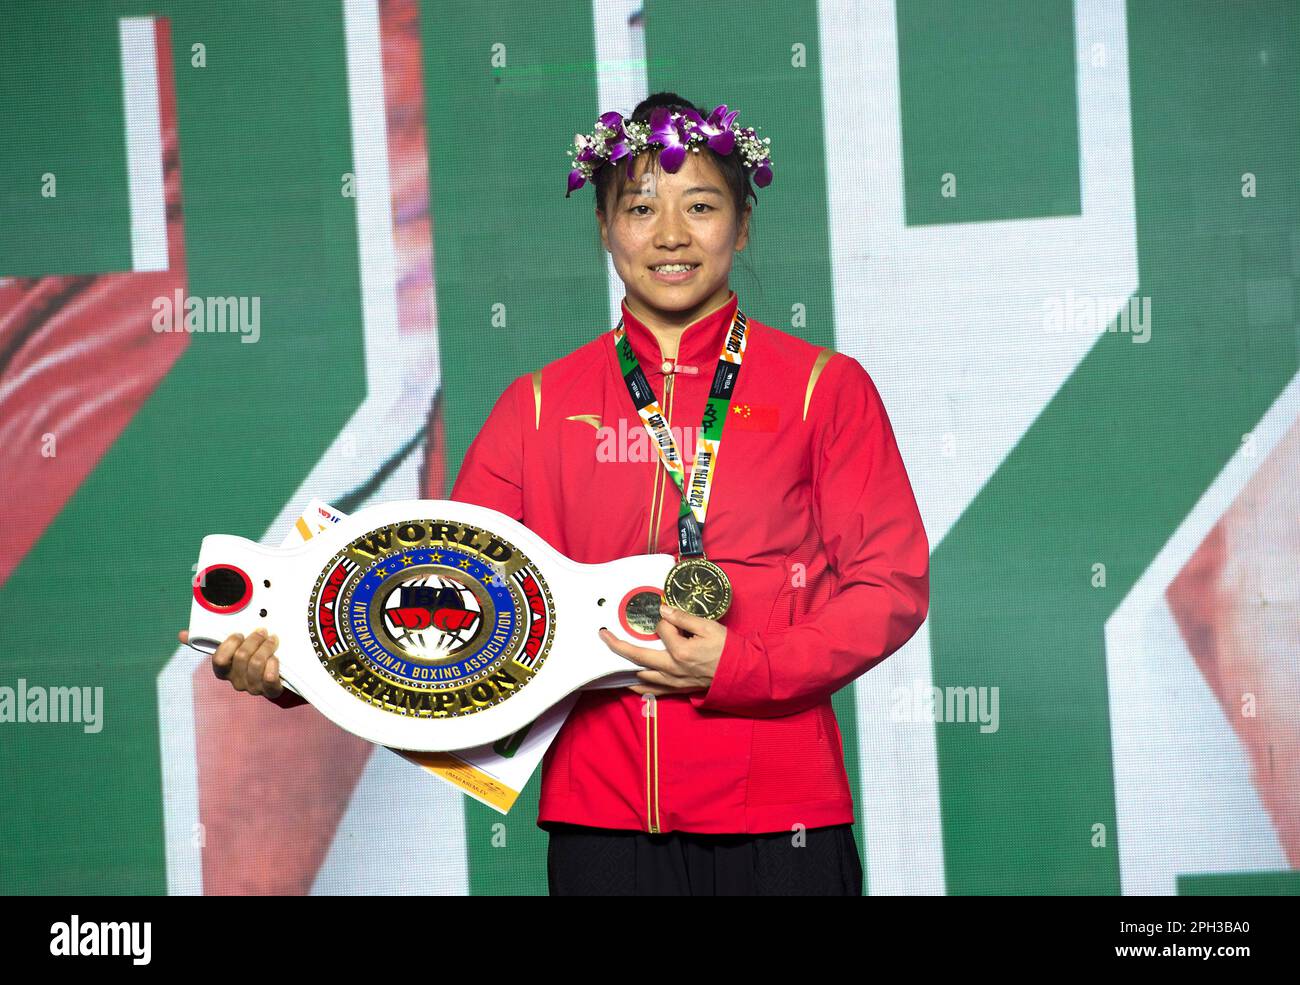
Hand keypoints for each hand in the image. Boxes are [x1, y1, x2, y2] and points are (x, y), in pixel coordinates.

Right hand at [177, 628, 283, 700]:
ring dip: (266, 648)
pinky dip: (274, 665)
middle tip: (262, 631)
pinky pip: (270, 679)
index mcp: (224, 671)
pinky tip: (276, 658)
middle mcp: (237, 681)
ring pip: (257, 664)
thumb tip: (182, 635)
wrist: (275, 678)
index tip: (239, 633)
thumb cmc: (250, 659)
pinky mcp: (271, 691)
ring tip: (272, 639)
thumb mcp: (231, 649)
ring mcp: (253, 688)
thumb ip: (209, 641)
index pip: (219, 660)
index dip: (230, 644)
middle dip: (254, 640)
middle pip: (242, 657)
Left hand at [598, 603, 724, 696]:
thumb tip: (663, 610)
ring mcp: (674, 682)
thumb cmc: (727, 649)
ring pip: (642, 676)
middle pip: (638, 656)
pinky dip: (639, 686)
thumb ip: (683, 618)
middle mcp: (673, 669)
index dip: (663, 619)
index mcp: (681, 652)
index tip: (666, 613)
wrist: (740, 673)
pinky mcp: (677, 689)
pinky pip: (653, 691)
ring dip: (626, 666)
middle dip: (618, 645)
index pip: (662, 630)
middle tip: (604, 636)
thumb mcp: (708, 627)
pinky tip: (631, 681)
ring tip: (613, 657)